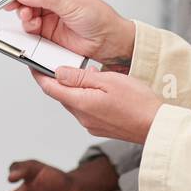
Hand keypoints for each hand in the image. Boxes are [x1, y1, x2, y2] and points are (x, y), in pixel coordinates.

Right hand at [8, 0, 135, 64]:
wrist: (104, 40)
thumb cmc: (97, 15)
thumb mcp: (69, 2)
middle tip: (14, 3)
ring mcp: (48, 12)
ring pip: (25, 9)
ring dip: (23, 12)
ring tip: (27, 16)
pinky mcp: (46, 28)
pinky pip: (30, 25)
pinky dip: (28, 25)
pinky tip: (34, 26)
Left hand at [31, 66, 163, 143]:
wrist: (156, 126)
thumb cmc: (138, 103)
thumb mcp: (108, 80)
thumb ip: (81, 77)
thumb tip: (59, 73)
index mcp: (81, 104)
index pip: (51, 88)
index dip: (39, 75)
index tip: (33, 65)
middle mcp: (82, 117)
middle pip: (62, 95)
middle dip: (58, 80)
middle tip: (61, 63)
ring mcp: (91, 124)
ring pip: (74, 102)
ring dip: (75, 88)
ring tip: (87, 73)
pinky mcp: (100, 127)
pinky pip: (85, 109)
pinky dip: (86, 97)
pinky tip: (99, 89)